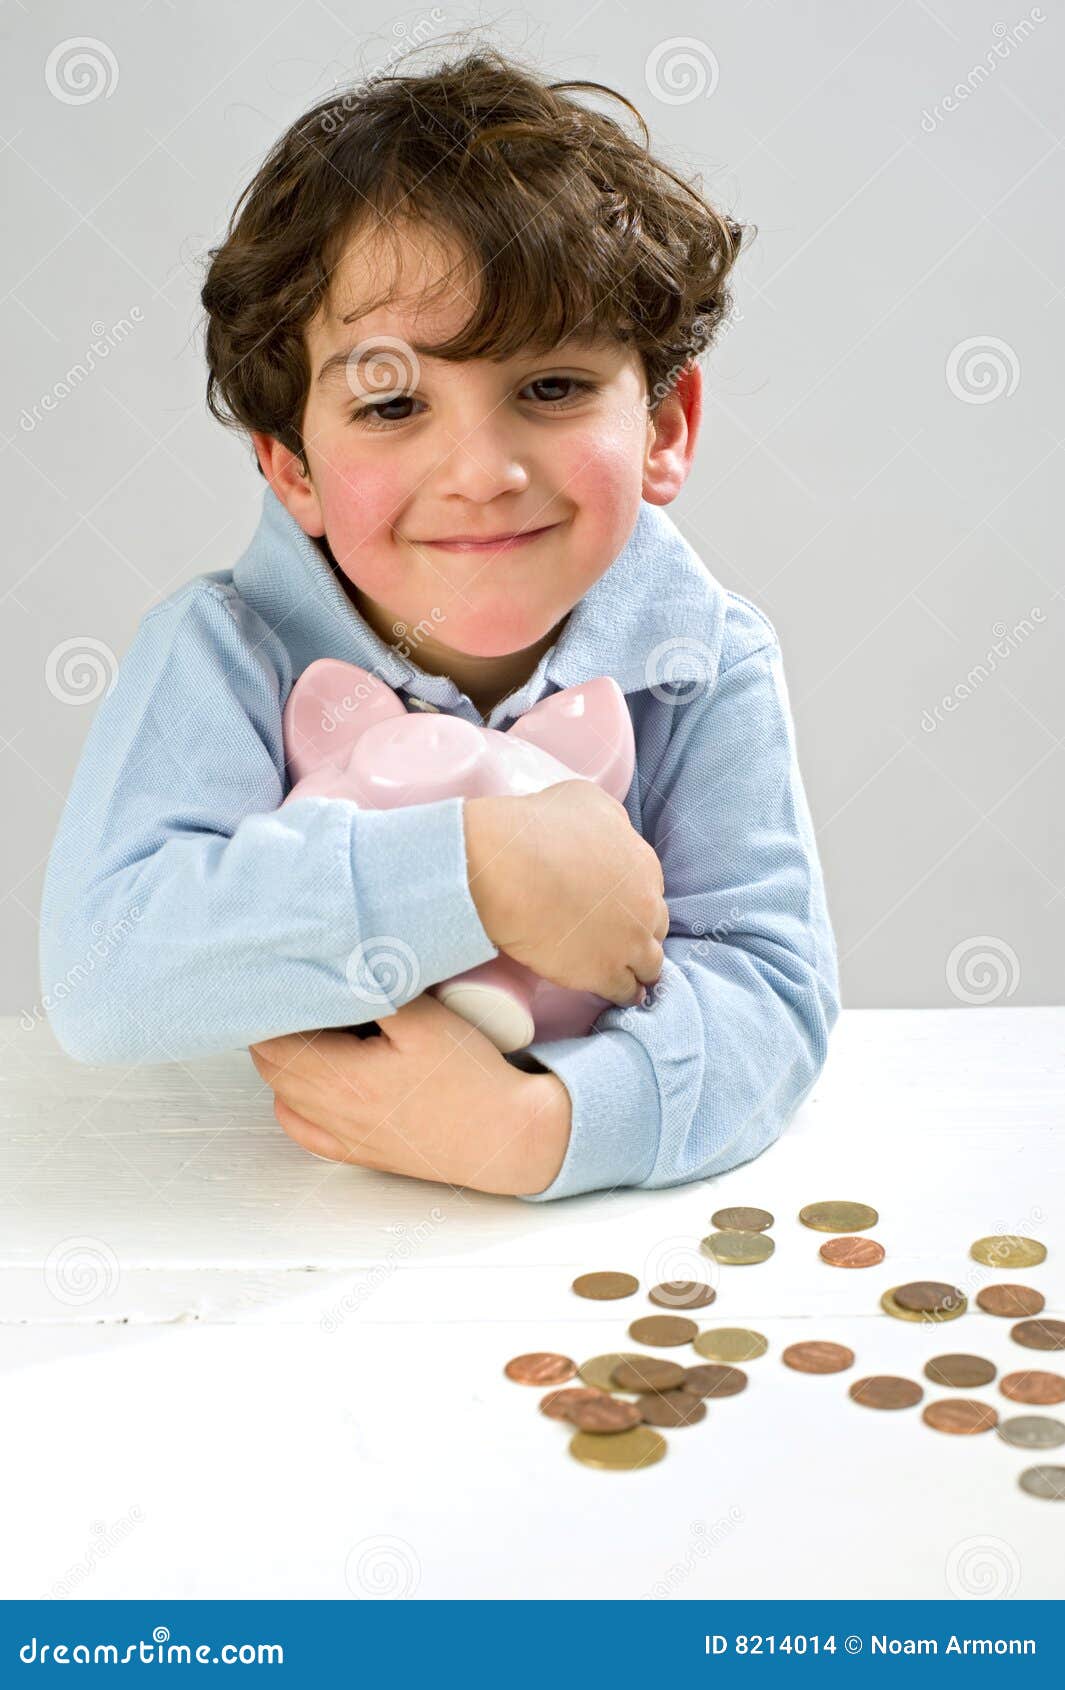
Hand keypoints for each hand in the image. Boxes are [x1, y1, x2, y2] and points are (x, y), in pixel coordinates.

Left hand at [248, 993, 570, 1196]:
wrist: (507, 1137)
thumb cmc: (472, 1081)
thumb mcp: (426, 1018)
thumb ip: (375, 989)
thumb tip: (338, 965)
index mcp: (341, 1077)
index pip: (272, 1037)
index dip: (273, 1004)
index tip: (287, 977)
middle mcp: (331, 1111)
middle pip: (269, 1064)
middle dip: (274, 1025)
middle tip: (299, 993)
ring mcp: (342, 1136)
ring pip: (281, 1093)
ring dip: (283, 1058)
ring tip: (309, 1027)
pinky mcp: (358, 1152)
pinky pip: (302, 1128)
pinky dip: (293, 1100)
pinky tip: (312, 1080)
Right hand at [464, 781, 667, 1006]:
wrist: (508, 870)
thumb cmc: (537, 827)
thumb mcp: (585, 801)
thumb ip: (608, 820)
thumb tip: (609, 832)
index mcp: (643, 863)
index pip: (648, 888)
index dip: (632, 899)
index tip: (618, 907)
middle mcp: (646, 904)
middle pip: (654, 926)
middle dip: (641, 932)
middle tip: (622, 939)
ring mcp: (629, 942)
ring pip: (650, 965)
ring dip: (641, 969)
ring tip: (633, 979)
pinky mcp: (606, 973)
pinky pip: (627, 991)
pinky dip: (625, 994)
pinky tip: (623, 997)